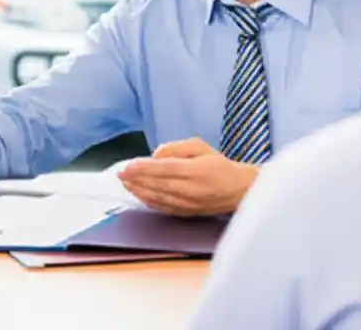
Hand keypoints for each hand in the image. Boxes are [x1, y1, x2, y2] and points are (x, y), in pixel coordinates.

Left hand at [117, 138, 258, 216]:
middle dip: (136, 179)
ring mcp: (187, 203)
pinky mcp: (186, 213)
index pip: (164, 169)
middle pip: (157, 184)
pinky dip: (148, 201)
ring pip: (157, 197)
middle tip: (120, 173)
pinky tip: (138, 194)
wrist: (239, 190)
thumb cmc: (220, 166)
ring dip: (138, 190)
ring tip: (125, 183)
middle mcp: (190, 189)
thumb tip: (156, 155)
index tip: (128, 165)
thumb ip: (176, 148)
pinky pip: (162, 207)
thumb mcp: (200, 147)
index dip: (143, 168)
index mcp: (195, 171)